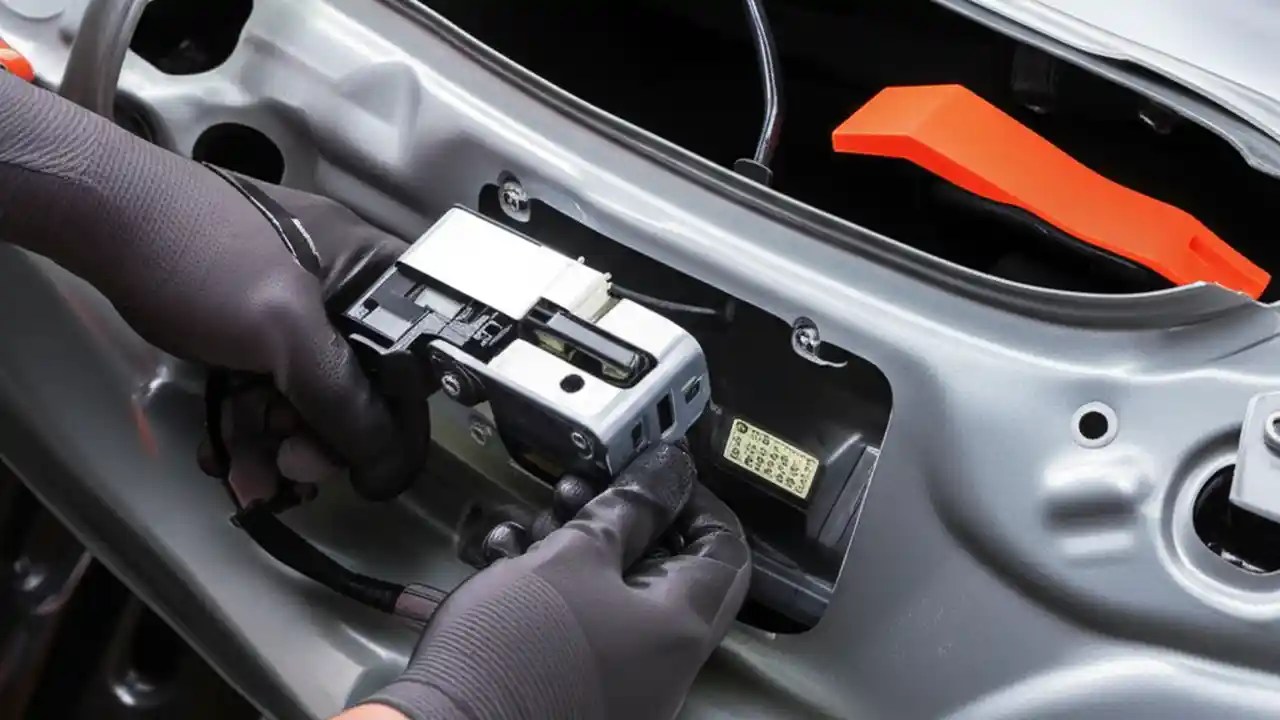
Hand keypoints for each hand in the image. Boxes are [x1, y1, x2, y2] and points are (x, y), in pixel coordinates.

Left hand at [0, 74, 422, 498]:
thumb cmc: (202, 254)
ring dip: (281, 450)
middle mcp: (343, 295)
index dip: (397, 414)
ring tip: (252, 479)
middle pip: (359, 388)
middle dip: (325, 440)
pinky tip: (227, 458)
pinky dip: (250, 430)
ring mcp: (292, 313)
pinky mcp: (247, 332)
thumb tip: (385, 467)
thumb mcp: (283, 328)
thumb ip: (341, 398)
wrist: (102, 216)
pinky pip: (265, 393)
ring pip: (307, 399)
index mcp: (374, 274)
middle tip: (293, 467)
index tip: (367, 456)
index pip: (415, 358)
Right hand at [360, 443, 751, 719]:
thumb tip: (668, 473)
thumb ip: (628, 508)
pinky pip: (582, 625)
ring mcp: (622, 682)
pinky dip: (553, 589)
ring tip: (535, 523)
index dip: (695, 500)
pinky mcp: (577, 688)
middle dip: (621, 519)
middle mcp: (662, 663)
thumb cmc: (514, 651)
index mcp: (680, 627)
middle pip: (663, 569)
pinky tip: (510, 560)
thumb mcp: (574, 555)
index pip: (725, 550)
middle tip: (584, 493)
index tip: (659, 475)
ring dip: (577, 548)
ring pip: (614, 593)